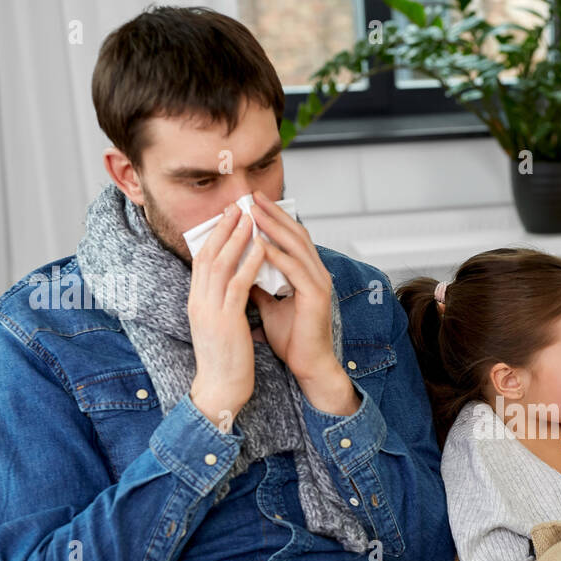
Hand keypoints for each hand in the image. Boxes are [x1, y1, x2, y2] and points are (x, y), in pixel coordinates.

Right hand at [187, 203, 265, 428]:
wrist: (220, 390)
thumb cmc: (224, 360)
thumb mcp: (219, 325)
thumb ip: (222, 303)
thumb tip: (234, 284)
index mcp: (196, 302)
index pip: (202, 260)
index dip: (214, 236)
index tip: (228, 218)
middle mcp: (199, 301)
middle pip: (208, 255)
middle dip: (223, 228)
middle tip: (237, 206)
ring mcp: (210, 310)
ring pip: (221, 264)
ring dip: (236, 237)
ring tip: (250, 217)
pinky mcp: (226, 321)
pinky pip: (238, 284)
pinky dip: (249, 262)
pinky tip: (262, 247)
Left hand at [247, 190, 339, 382]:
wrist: (308, 365)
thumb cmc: (293, 338)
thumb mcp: (269, 306)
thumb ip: (259, 286)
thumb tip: (241, 271)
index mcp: (308, 274)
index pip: (291, 238)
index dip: (274, 218)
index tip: (252, 204)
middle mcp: (317, 273)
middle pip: (296, 234)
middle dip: (273, 213)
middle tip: (252, 196)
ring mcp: (320, 283)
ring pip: (296, 246)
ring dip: (273, 227)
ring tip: (253, 212)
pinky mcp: (316, 295)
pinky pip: (294, 268)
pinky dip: (276, 255)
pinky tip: (259, 244)